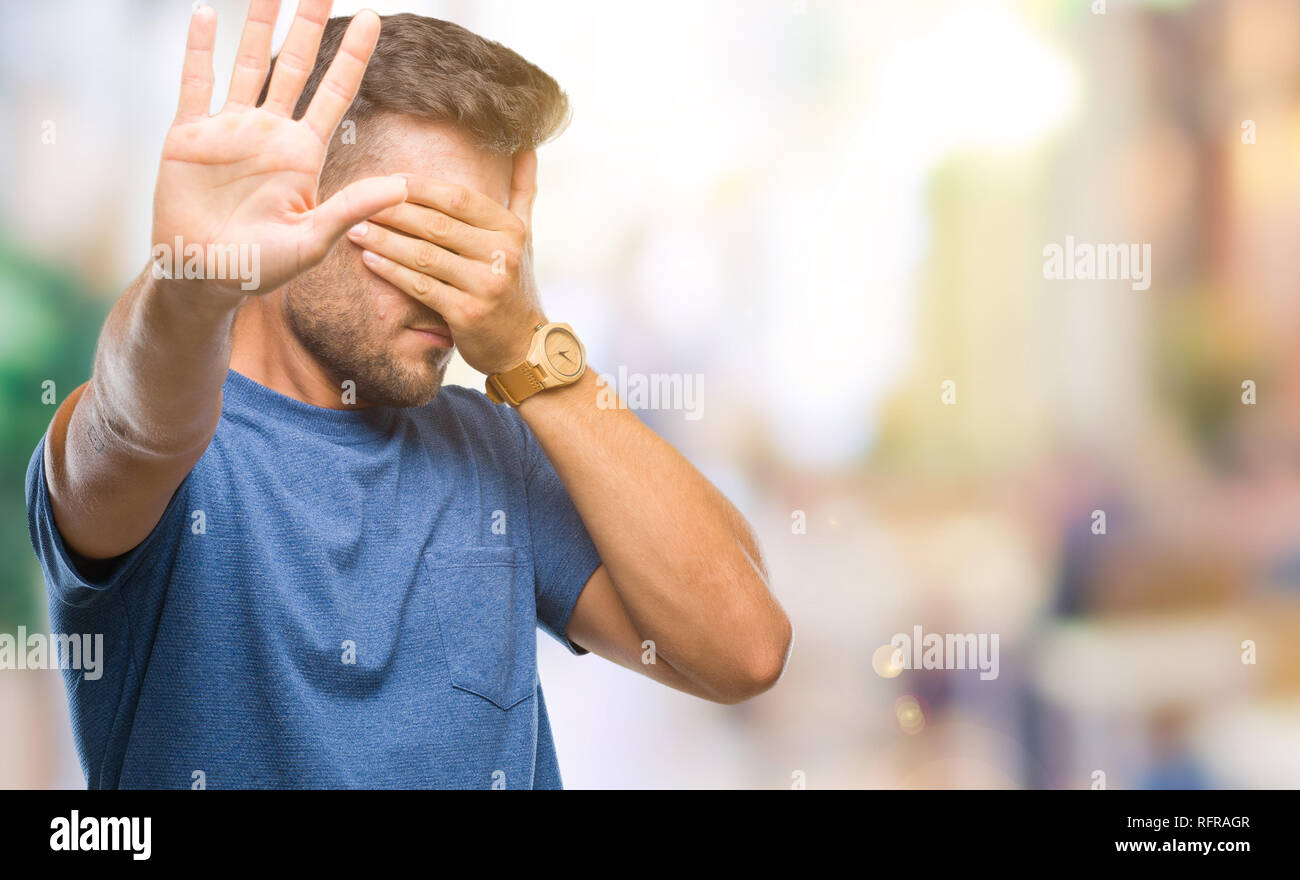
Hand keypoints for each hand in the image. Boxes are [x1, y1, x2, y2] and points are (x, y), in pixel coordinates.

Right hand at [152, 0, 406, 299]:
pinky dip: (198, 50)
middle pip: (294, 65)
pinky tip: (203, 15)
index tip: (374, 18)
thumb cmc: (260, 267)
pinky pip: (195, 84)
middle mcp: (269, 132)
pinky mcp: (188, 136)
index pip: (335, 92)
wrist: (204, 278)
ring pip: (248, 63)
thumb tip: (404, 187)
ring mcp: (229, 129)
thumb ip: (352, 208)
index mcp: (302, 153)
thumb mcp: (313, 240)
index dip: (353, 56)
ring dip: (258, 25)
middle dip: (308, 24)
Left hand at [345, 151, 544, 374]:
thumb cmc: (514, 284)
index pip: (458, 198)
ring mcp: (485, 285)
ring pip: (424, 255)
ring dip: (385, 240)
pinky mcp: (467, 314)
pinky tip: (370, 259)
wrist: (523, 343)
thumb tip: (526, 145)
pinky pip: (420, 287)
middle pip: (436, 224)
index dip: (420, 187)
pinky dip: (392, 272)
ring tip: (354, 229)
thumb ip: (522, 189)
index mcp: (509, 229)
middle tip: (357, 200)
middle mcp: (500, 254)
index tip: (386, 179)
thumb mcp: (525, 235)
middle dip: (393, 211)